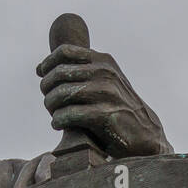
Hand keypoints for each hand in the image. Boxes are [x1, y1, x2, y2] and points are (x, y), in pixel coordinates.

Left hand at [37, 45, 170, 157]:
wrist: (147, 134)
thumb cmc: (119, 108)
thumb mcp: (106, 81)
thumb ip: (81, 72)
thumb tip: (41, 68)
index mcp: (104, 61)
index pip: (64, 52)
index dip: (48, 64)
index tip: (42, 76)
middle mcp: (105, 74)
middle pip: (59, 74)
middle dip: (47, 88)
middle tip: (49, 102)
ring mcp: (106, 94)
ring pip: (61, 94)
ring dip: (51, 106)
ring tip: (54, 114)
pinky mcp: (104, 116)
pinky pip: (68, 114)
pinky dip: (58, 120)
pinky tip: (58, 124)